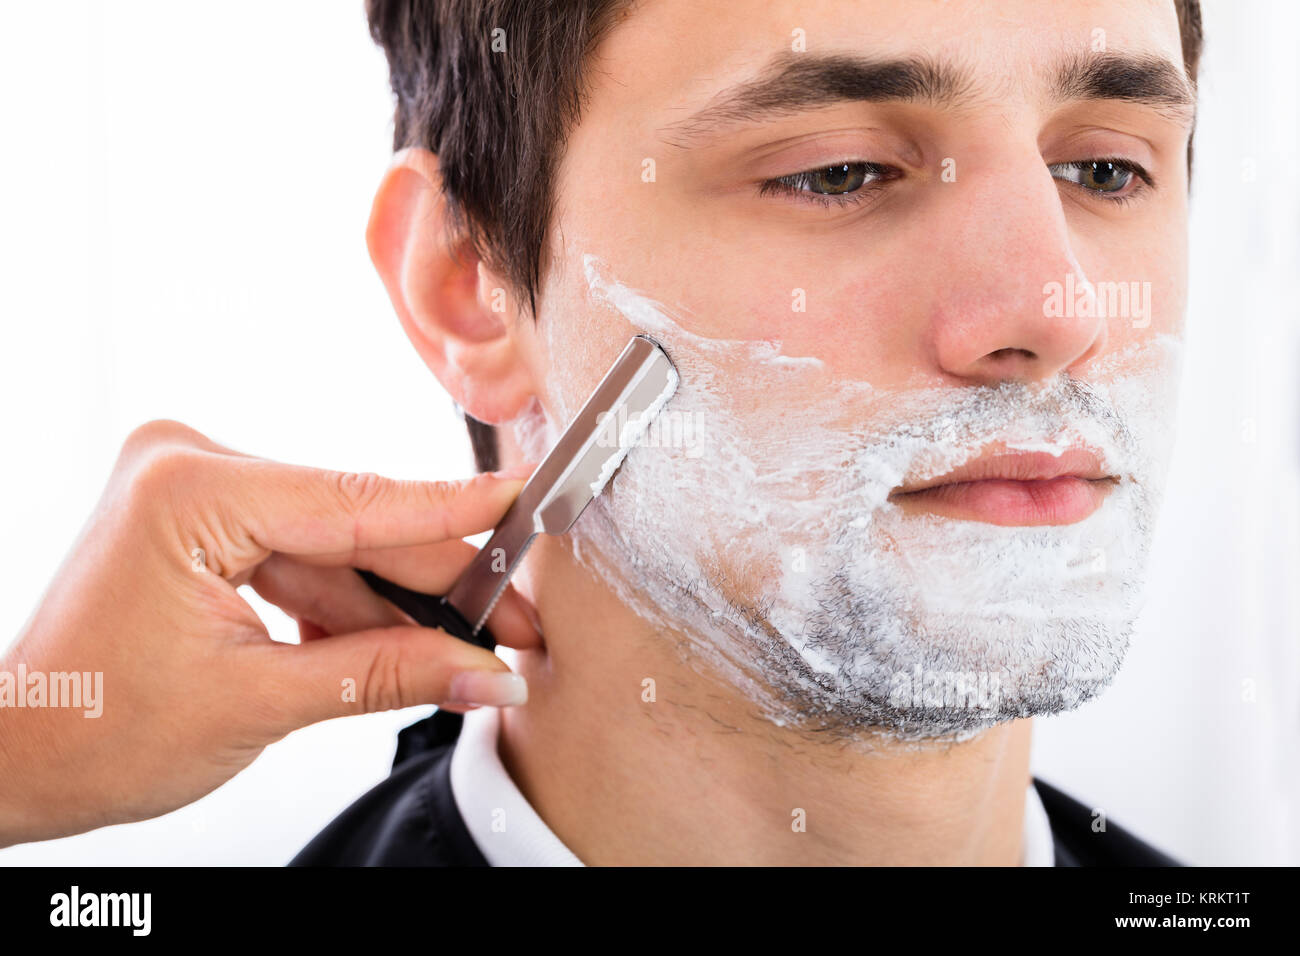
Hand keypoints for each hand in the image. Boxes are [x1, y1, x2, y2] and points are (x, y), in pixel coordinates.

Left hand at [0, 420, 539, 845]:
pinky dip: (350, 607)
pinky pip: (302, 560)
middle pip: (354, 525)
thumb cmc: (93, 731)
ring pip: (336, 548)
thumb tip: (484, 674)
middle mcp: (191, 471)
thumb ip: (385, 675)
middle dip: (437, 581)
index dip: (454, 509)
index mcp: (189, 493)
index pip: (357, 499)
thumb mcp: (257, 704)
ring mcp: (196, 496)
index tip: (525, 496)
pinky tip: (403, 645)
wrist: (16, 755)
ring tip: (472, 648)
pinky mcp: (204, 525)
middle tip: (515, 619)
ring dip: (399, 604)